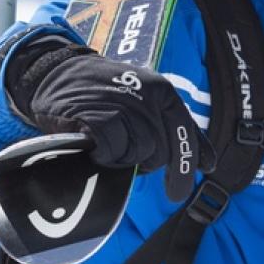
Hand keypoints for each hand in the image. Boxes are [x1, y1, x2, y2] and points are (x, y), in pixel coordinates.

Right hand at [6, 37, 211, 203]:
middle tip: (121, 152)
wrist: (57, 73)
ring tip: (106, 143)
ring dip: (121, 158)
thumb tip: (207, 163)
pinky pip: (113, 152)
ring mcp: (124, 103)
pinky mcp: (99, 114)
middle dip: (143, 162)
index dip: (185, 166)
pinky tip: (94, 145)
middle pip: (160, 152)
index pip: (184, 134)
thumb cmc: (102, 94)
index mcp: (163, 91)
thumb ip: (171, 128)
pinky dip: (103, 156)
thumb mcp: (143, 101)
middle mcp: (148, 94)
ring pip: (138, 154)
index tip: (178, 191)